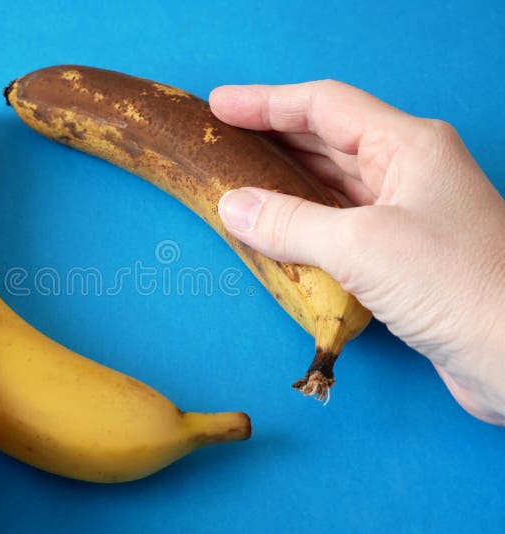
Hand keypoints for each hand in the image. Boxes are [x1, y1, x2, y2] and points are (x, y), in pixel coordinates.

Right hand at [210, 80, 504, 424]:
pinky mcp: (402, 255)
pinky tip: (272, 232)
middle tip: (221, 141)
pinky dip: (301, 225)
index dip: (267, 102)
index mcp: (409, 146)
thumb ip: (290, 222)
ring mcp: (407, 213)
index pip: (325, 106)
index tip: (220, 106)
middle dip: (271, 138)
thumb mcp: (362, 245)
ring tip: (236, 180)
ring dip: (284, 183)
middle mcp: (409, 171)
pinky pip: (338, 226)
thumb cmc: (458, 285)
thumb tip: (232, 205)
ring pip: (331, 184)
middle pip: (327, 140)